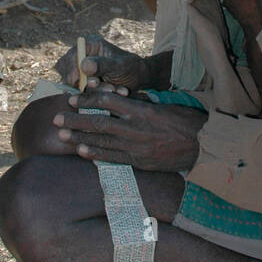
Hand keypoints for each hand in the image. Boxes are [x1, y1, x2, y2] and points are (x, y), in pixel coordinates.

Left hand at [52, 89, 207, 172]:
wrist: (204, 146)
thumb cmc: (187, 122)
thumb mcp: (164, 105)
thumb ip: (141, 103)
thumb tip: (120, 98)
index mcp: (143, 110)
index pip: (109, 102)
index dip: (88, 100)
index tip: (73, 99)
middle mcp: (137, 128)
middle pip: (99, 122)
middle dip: (76, 120)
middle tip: (57, 118)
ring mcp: (137, 147)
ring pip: (102, 141)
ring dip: (80, 138)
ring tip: (62, 135)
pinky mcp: (140, 162)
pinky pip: (114, 158)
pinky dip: (96, 155)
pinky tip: (82, 152)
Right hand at [55, 34, 149, 92]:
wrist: (137, 79)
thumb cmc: (130, 67)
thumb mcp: (118, 65)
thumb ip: (102, 65)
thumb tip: (84, 66)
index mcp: (89, 44)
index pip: (71, 56)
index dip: (71, 70)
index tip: (78, 81)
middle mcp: (82, 56)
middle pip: (68, 72)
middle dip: (84, 83)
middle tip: (100, 85)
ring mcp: (82, 71)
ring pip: (76, 85)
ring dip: (94, 90)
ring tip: (113, 89)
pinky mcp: (84, 84)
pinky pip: (82, 93)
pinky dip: (96, 96)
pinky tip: (113, 91)